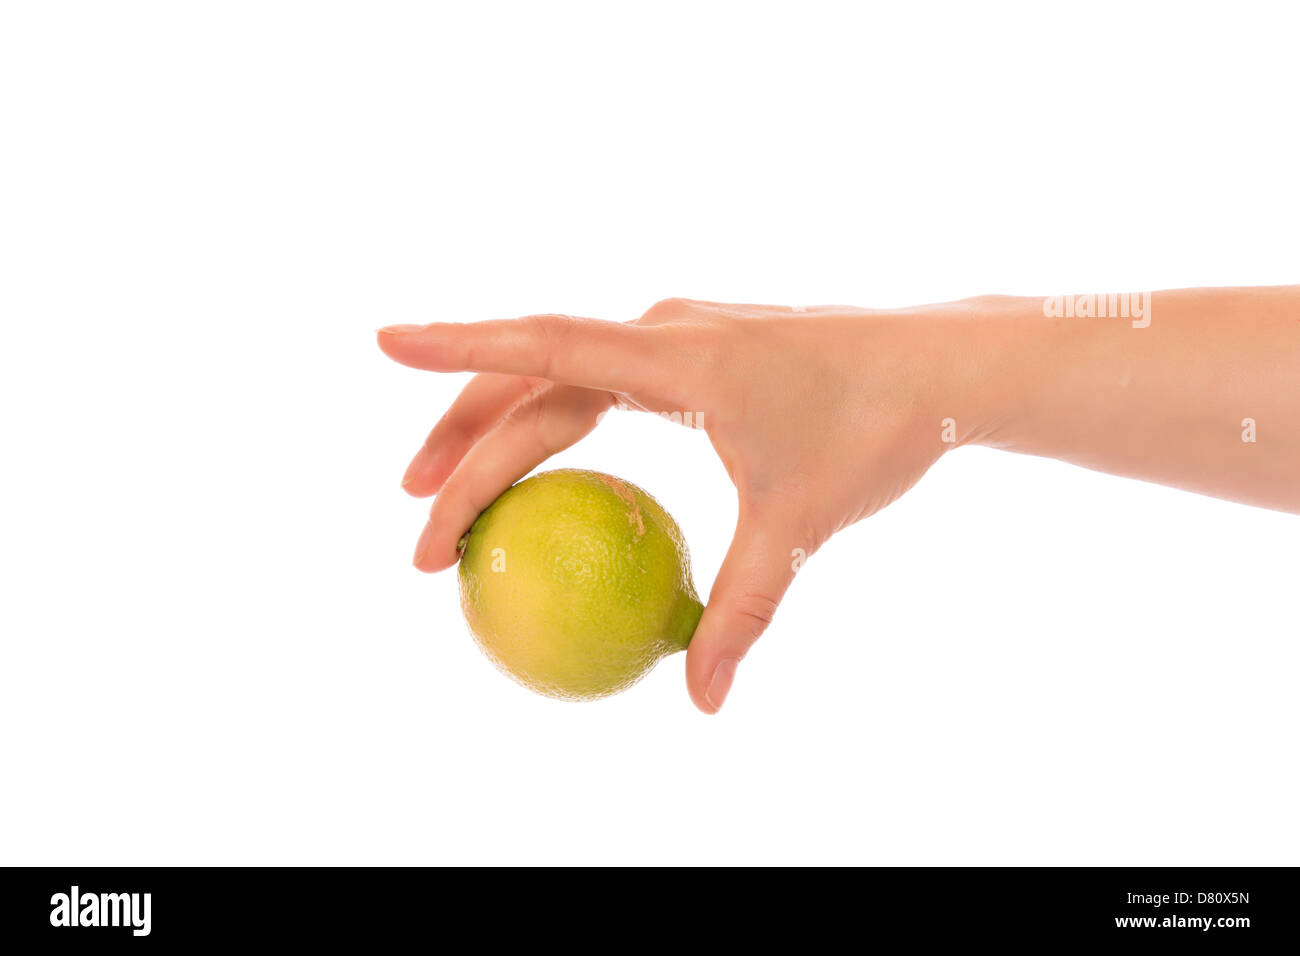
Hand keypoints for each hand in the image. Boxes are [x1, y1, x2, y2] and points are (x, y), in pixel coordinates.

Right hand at [377, 298, 982, 711]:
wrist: (939, 364)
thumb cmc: (874, 432)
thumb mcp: (801, 526)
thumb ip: (744, 609)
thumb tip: (700, 702)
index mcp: (677, 354)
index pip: (545, 347)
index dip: (458, 347)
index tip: (383, 341)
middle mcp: (662, 330)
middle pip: (533, 376)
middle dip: (464, 443)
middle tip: (418, 522)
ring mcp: (675, 333)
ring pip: (559, 375)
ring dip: (498, 427)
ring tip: (447, 493)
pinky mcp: (691, 348)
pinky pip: (597, 384)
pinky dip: (552, 422)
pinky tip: (539, 464)